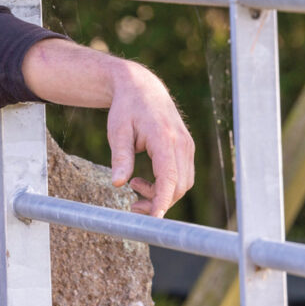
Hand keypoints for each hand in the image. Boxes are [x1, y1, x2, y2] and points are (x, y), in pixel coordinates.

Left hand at [21, 38, 194, 216]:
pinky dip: (166, 184)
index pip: (169, 177)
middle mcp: (181, 143)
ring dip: (162, 194)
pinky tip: (143, 181)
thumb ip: (120, 157)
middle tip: (132, 204)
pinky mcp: (186, 148)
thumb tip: (117, 184)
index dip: (162, 200)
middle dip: (158, 201)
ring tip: (134, 187)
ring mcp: (187, 145)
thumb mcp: (117, 131)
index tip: (153, 218)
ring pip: (183, 183)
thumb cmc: (126, 108)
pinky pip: (182, 175)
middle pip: (179, 186)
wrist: (141, 87)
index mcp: (164, 138)